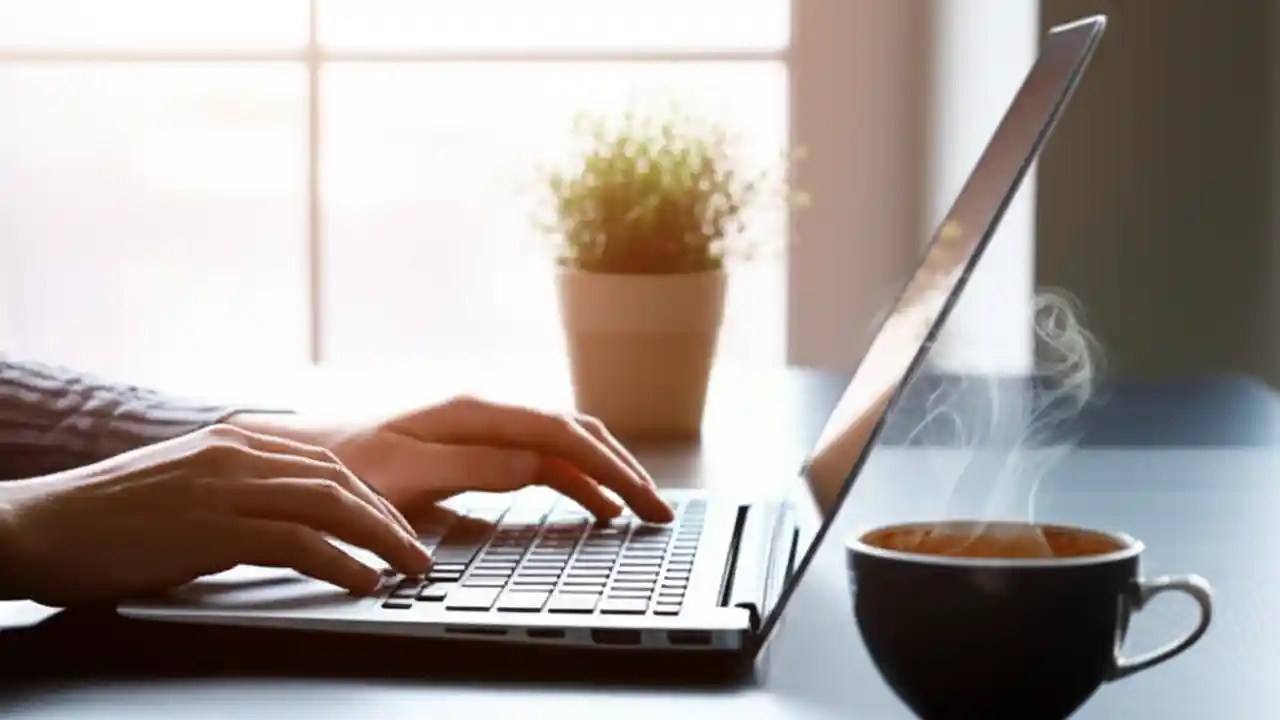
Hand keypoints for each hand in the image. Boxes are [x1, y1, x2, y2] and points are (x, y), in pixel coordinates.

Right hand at [0, 424, 430, 605]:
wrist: (39, 525)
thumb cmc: (106, 517)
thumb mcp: (183, 486)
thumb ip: (235, 489)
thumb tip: (284, 518)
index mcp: (232, 440)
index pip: (323, 461)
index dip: (370, 493)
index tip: (397, 522)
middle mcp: (235, 454)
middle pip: (339, 479)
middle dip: (388, 515)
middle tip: (418, 548)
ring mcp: (223, 488)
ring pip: (329, 504)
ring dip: (381, 537)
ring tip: (409, 566)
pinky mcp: (211, 528)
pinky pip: (296, 542)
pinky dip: (340, 561)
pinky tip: (363, 581)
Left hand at [231, 396, 672, 523]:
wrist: (298, 460)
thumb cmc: (342, 468)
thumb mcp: (405, 474)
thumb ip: (474, 467)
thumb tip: (538, 463)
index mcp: (472, 413)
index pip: (562, 435)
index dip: (609, 467)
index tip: (641, 500)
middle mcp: (484, 412)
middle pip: (574, 434)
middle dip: (622, 470)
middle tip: (658, 510)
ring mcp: (481, 428)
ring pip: (563, 445)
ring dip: (604, 474)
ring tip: (639, 509)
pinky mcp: (474, 448)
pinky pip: (540, 459)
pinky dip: (575, 479)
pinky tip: (591, 501)